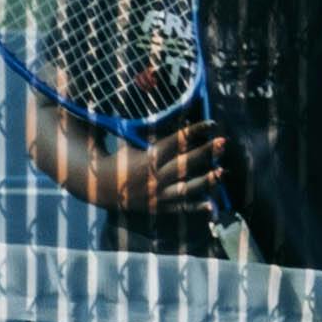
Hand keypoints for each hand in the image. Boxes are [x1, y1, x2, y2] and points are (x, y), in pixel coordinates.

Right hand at [107, 119, 241, 220]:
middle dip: (206, 152)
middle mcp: (155, 175)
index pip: (176, 141)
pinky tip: (211, 205)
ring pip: (186, 187)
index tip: (212, 124)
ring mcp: (158, 193)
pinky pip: (179, 208)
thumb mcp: (130, 142)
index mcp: (148, 157)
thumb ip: (144, 130)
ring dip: (206, 181)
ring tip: (222, 172)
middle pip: (186, 163)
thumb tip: (159, 113)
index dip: (195, 131)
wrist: (97, 187)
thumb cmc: (115, 159)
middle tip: (224, 143)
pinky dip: (195, 207)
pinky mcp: (158, 207)